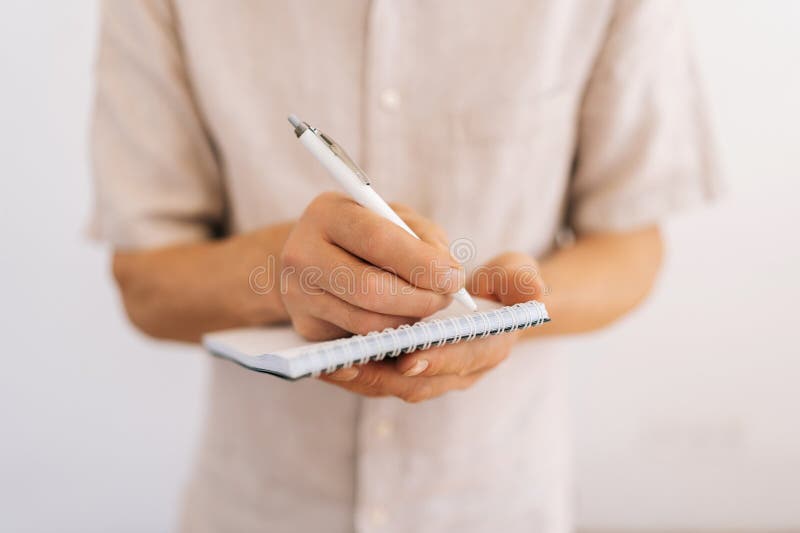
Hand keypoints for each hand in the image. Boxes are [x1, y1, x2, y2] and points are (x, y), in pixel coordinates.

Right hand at [279, 192, 464, 340]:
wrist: (313, 256)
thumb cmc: (366, 233)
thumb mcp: (395, 219)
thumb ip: (425, 238)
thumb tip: (449, 275)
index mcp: (327, 213)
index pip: (378, 240)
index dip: (422, 263)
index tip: (454, 278)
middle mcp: (302, 253)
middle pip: (370, 288)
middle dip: (419, 299)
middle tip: (446, 299)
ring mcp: (298, 294)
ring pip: (366, 322)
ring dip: (408, 320)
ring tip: (427, 306)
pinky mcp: (305, 325)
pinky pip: (358, 340)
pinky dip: (390, 335)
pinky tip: (404, 321)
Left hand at [321, 252, 546, 401]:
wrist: (489, 302)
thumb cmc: (500, 284)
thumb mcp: (516, 274)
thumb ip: (522, 279)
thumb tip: (534, 291)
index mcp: (490, 348)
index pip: (465, 361)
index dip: (438, 360)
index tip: (411, 356)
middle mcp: (460, 371)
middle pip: (421, 384)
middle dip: (387, 373)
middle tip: (355, 361)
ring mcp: (431, 376)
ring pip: (393, 388)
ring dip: (361, 379)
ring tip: (330, 364)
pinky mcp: (404, 374)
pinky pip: (376, 381)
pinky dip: (351, 375)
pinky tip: (325, 361)